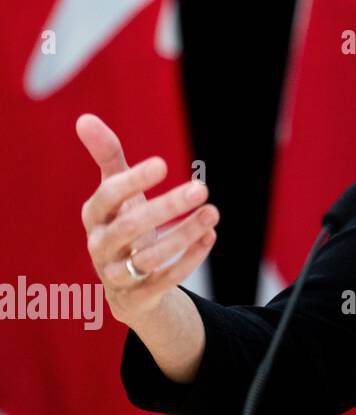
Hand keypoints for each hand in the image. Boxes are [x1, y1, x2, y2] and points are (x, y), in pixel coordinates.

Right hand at [75, 114, 219, 325]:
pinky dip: (190, 259)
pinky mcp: (138, 296)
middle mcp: (100, 246)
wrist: (126, 285)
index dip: (133, 181)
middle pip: (130, 227)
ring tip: (213, 213)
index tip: (163, 163)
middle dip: (167, 207)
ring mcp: (117, 274)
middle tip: (202, 189)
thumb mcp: (116, 191)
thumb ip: (106, 156)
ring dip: (184, 235)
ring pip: (148, 258)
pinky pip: (165, 280)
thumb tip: (84, 118)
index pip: (108, 196)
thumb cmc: (123, 223)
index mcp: (94, 216)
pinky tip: (211, 236)